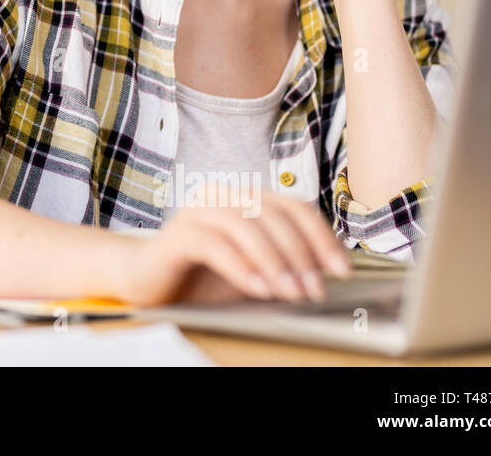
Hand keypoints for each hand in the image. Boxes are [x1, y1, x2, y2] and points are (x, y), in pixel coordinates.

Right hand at [115, 196, 352, 306]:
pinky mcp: (176, 235)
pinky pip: (213, 244)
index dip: (321, 236)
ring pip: (244, 224)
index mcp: (246, 199)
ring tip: (290, 293)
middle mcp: (222, 196)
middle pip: (272, 214)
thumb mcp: (254, 270)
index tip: (342, 270)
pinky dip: (240, 266)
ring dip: (273, 260)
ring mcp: (196, 212)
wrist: (148, 282)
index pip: (294, 207)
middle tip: (314, 291)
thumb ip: (283, 263)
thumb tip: (327, 274)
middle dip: (299, 254)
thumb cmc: (204, 278)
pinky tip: (257, 288)